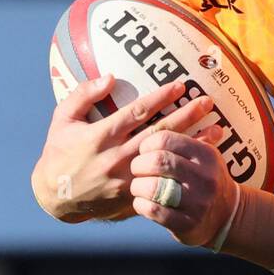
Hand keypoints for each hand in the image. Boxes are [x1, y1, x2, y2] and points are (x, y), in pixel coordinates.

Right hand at [32, 75, 217, 221]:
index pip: (137, 112)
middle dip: (186, 116)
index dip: (160, 97)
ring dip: (193, 144)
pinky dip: (183, 171)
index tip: (179, 85)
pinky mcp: (132, 197)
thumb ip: (83, 95)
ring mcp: (127, 179)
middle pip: (160, 134)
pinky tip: (201, 162)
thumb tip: (111, 77)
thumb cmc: (59, 152)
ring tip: (218, 130)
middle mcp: (117, 157)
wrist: (55, 197)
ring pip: (167, 158)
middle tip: (207, 102)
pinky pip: (162, 182)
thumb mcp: (62, 119)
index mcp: (101, 136)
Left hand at [130, 129, 237, 245]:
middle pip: (157, 161)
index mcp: (206, 155)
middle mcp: (204, 178)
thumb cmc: (205, 179)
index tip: (144, 150)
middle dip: (139, 165)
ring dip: (138, 186)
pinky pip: (153, 210)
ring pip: (153, 187)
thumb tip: (182, 102)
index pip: (165, 138)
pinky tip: (142, 202)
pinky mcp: (187, 224)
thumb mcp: (204, 157)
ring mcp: (197, 203)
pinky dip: (141, 204)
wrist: (227, 216)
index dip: (147, 144)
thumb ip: (187, 138)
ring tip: (138, 186)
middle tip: (137, 168)